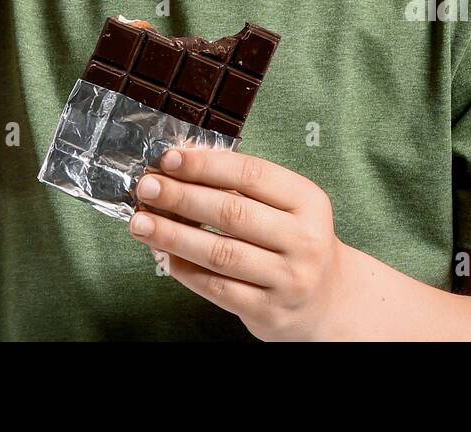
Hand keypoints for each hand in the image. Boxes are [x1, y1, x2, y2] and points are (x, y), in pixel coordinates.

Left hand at [127, 146, 355, 341]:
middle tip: (147, 187)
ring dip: (173, 236)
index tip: (169, 158)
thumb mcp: (286, 204)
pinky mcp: (268, 312)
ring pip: (220, 253)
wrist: (328, 299)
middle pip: (232, 212)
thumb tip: (182, 159)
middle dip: (182, 197)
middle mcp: (303, 240)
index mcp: (308, 201)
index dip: (206, 165)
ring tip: (141, 222)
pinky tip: (163, 254)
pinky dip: (185, 269)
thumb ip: (240, 183)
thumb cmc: (295, 239)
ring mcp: (288, 279)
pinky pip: (217, 289)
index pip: (251, 174)